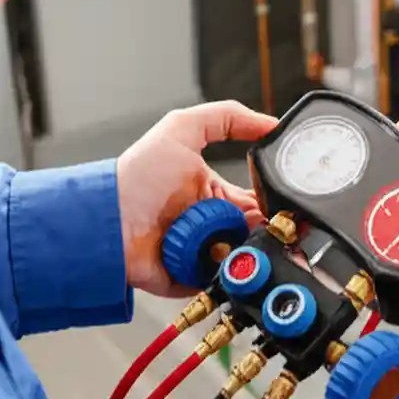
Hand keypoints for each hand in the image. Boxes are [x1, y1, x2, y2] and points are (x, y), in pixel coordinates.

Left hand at [116, 101, 278, 296]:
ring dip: (256, 250)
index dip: (274, 201)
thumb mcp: (181, 129)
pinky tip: (236, 261)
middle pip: (259, 231)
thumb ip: (226, 118)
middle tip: (279, 224)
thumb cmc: (138, 176)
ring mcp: (207, 253)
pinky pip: (228, 280)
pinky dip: (236, 272)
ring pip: (250, 257)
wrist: (110, 221)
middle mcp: (215, 224)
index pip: (257, 200)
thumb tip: (271, 125)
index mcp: (216, 192)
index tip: (288, 201)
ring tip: (247, 237)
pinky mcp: (197, 278)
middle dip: (272, 229)